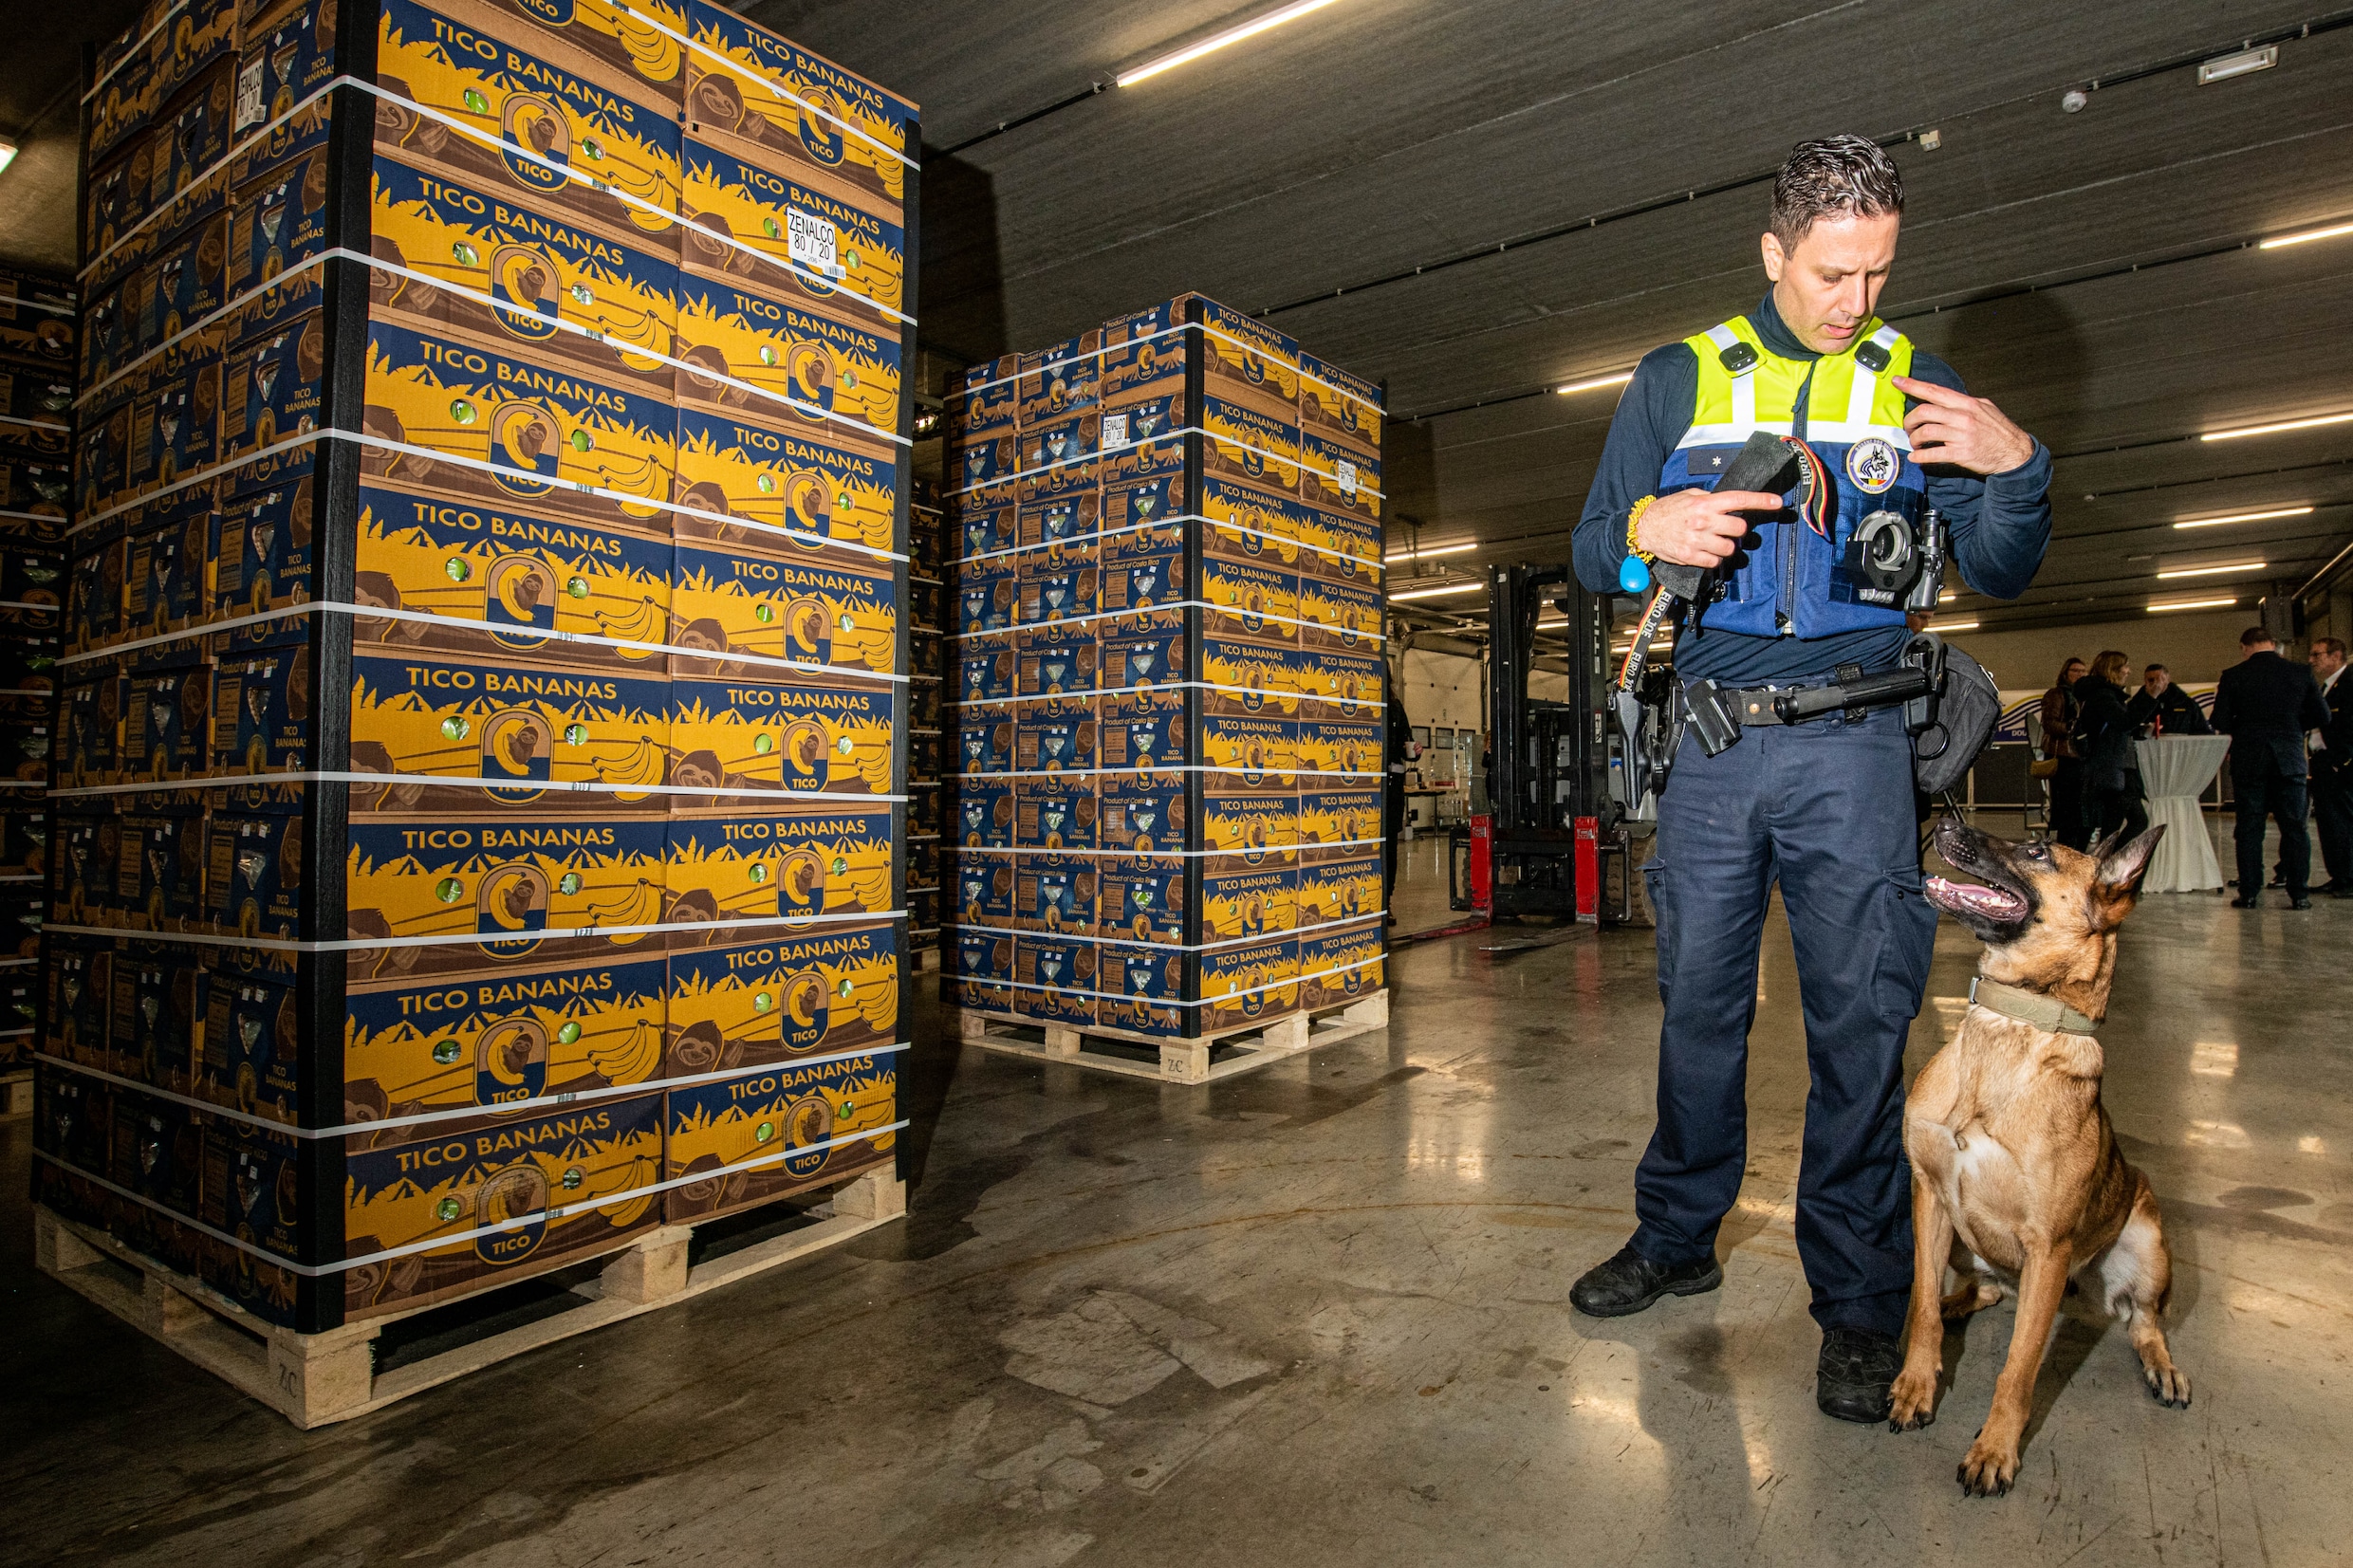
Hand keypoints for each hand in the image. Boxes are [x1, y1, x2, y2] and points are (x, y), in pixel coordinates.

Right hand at [1633, 487, 1783, 568]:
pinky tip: (1705, 552)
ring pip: (1730, 548)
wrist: (1644, 528)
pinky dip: (1714, 558)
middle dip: (1737, 529)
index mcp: (1705, 504)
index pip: (1739, 500)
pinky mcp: (1691, 556)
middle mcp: (1704, 521)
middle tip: (1726, 528)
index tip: (1778, 502)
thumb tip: (1730, 504)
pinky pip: (1715, 562)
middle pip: (1739, 528)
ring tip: (1713, 541)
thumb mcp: (1689, 496)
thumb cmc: (1668, 510)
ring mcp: (1698, 540)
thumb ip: (1711, 499)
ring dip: (1726, 546)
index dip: (1761, 501)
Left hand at [1895, 375, 2035, 474]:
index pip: (1935, 391)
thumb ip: (1964, 403)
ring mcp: (1961, 435)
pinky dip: (1920, 457)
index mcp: (1966, 404)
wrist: (2014, 452)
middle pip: (1924, 412)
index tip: (1897, 381)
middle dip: (1909, 421)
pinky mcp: (1961, 453)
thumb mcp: (1985, 408)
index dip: (1913, 385)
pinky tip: (1916, 458)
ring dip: (1914, 439)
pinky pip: (1933, 454)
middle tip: (1909, 429)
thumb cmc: (1999, 430)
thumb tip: (1946, 399)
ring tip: (1915, 444)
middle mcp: (1962, 417)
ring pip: (1925, 432)